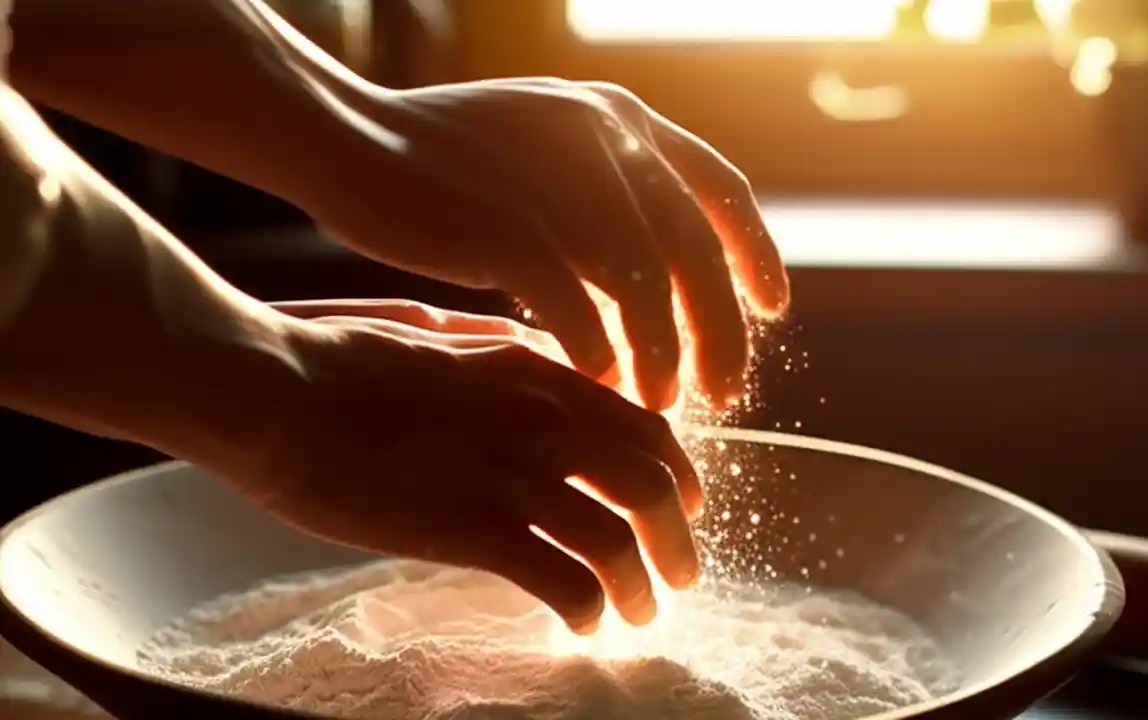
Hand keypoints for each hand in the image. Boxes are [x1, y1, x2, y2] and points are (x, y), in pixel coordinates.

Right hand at [243, 299, 702, 631]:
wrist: (270, 388)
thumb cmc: (336, 359)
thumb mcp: (435, 332)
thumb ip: (497, 352)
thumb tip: (536, 364)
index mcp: (537, 373)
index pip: (644, 426)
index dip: (676, 475)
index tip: (683, 507)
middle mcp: (541, 419)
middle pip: (650, 486)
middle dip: (676, 539)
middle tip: (682, 577)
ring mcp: (509, 474)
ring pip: (616, 540)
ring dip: (638, 587)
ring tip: (638, 615)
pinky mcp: (471, 527)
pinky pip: (562, 579)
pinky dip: (586, 608)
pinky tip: (580, 624)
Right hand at [294, 78, 789, 410]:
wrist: (350, 142)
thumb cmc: (447, 163)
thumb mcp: (547, 151)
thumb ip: (607, 197)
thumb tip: (659, 277)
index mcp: (620, 120)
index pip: (720, 194)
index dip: (755, 256)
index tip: (773, 312)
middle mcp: (605, 141)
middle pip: (695, 254)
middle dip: (719, 332)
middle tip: (727, 392)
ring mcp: (561, 184)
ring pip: (646, 292)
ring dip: (661, 357)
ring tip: (661, 407)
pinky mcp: (514, 230)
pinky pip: (579, 313)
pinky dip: (594, 356)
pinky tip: (594, 388)